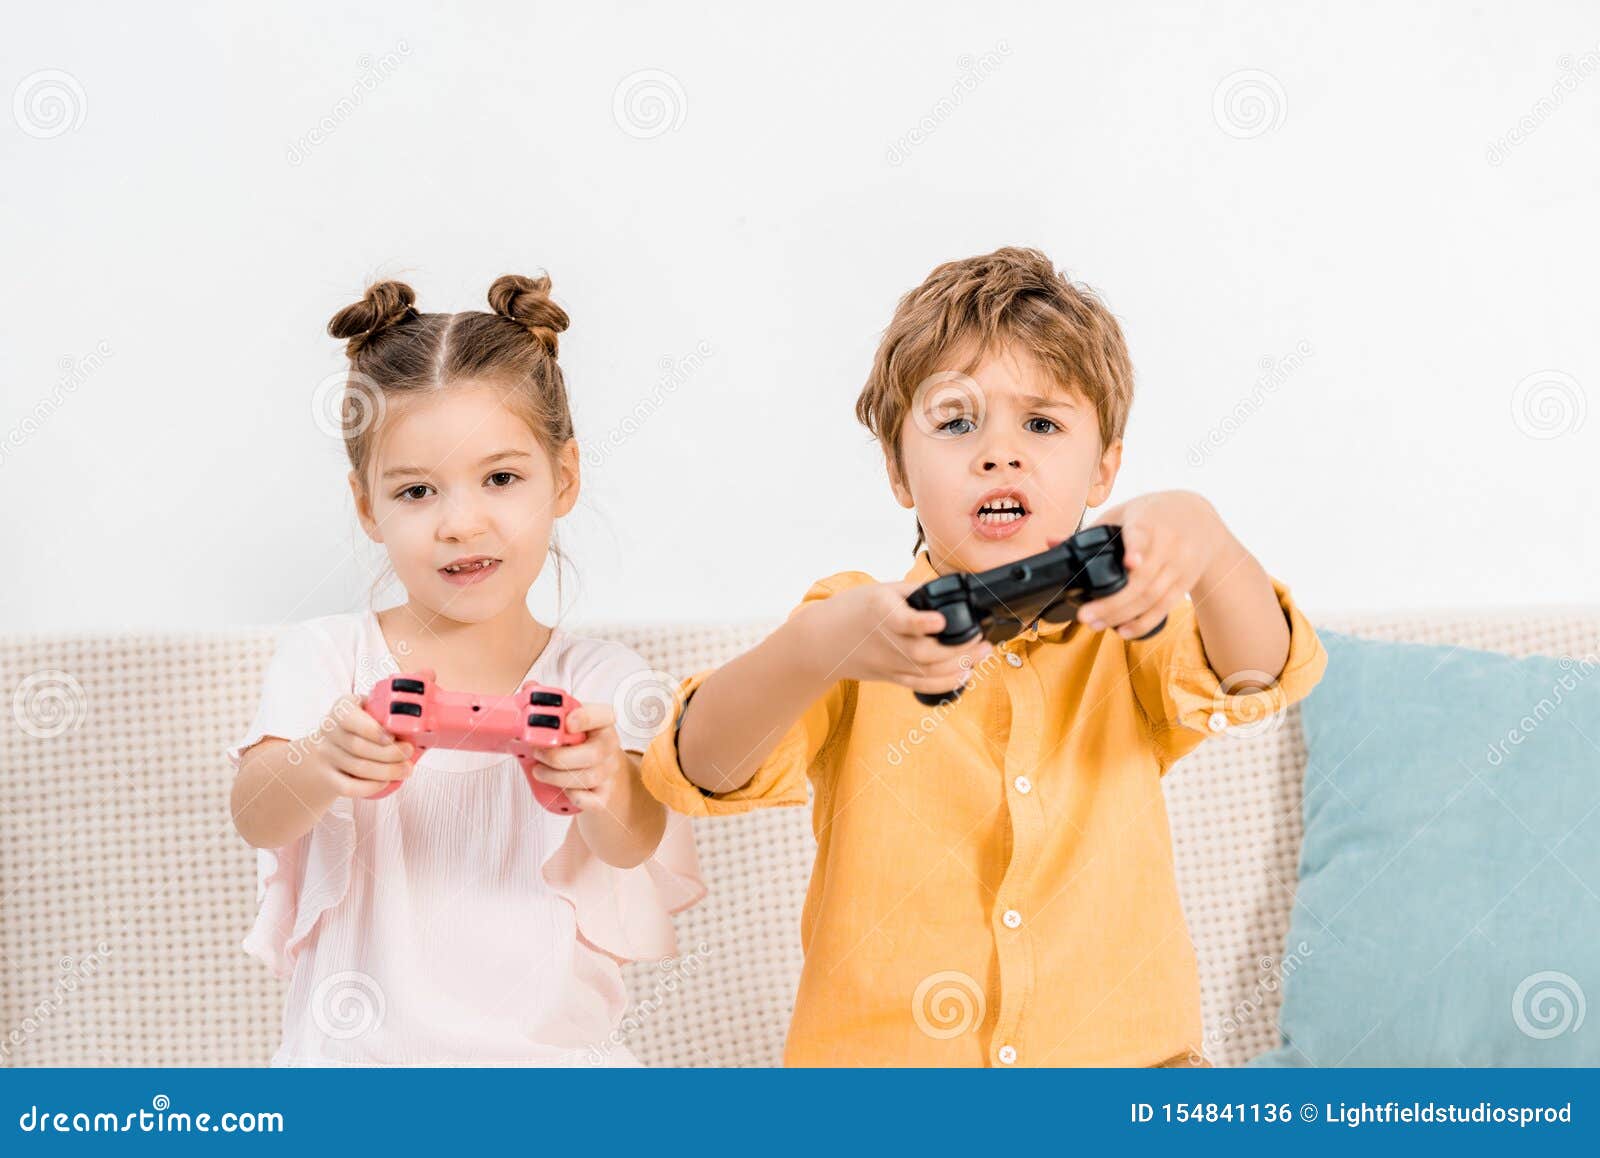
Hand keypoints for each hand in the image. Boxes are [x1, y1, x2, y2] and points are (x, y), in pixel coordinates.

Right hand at [297, 694, 416, 798]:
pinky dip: (369, 787)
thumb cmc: (360, 724)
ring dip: (385, 771)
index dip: (371, 729)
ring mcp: (327, 756)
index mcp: (342, 709)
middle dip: (388, 753)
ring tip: (406, 770)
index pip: (348, 717)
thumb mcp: (372, 704)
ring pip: (356, 768)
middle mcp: (330, 731)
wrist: (327, 750)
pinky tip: (386, 782)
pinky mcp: (328, 777)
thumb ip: (400, 690)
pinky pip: (347, 787)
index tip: (393, 736)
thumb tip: (429, 672)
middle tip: (409, 753)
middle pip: (357, 746)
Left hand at [525, 703, 635, 812]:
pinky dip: (578, 797)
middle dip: (559, 757)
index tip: (567, 722)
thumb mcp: (569, 720)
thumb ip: (550, 704)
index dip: (586, 717)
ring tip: (538, 771)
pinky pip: (595, 800)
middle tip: (536, 754)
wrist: (601, 770)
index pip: (604, 715)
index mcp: (601, 722)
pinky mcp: (605, 794)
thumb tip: (530, 687)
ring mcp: (609, 771)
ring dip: (557, 777)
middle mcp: (609, 746)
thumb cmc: (580, 742)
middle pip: (592, 753)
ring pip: (588, 778)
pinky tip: (564, 791)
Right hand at [811, 581, 993, 697]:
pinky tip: (966, 673)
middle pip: (925, 653)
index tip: (941, 621)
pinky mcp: (890, 676)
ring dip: (961, 665)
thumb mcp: (881, 590)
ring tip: (983, 653)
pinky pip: (922, 685)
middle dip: (959, 649)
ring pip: (928, 672)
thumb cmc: (854, 609)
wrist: (822, 641)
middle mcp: (885, 641)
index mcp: (880, 611)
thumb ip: (914, 592)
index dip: (922, 623)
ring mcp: (888, 663)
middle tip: (982, 639)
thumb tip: (951, 592)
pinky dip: (947, 682)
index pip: (903, 621)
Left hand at [1076, 491, 1233, 638]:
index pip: (1143, 535)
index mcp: (1148, 521)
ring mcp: (1180, 565)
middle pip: (1142, 579)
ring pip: (1152, 597)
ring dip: (1123, 615)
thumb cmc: (1152, 515)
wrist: (1200, 518)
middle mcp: (1168, 544)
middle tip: (1085, 616)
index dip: (1137, 550)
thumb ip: (1089, 530)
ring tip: (1095, 625)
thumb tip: (1051, 542)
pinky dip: (1144, 622)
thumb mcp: (1122, 513)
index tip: (1130, 563)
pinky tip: (1124, 631)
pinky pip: (1165, 607)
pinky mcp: (1185, 582)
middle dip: (1113, 602)